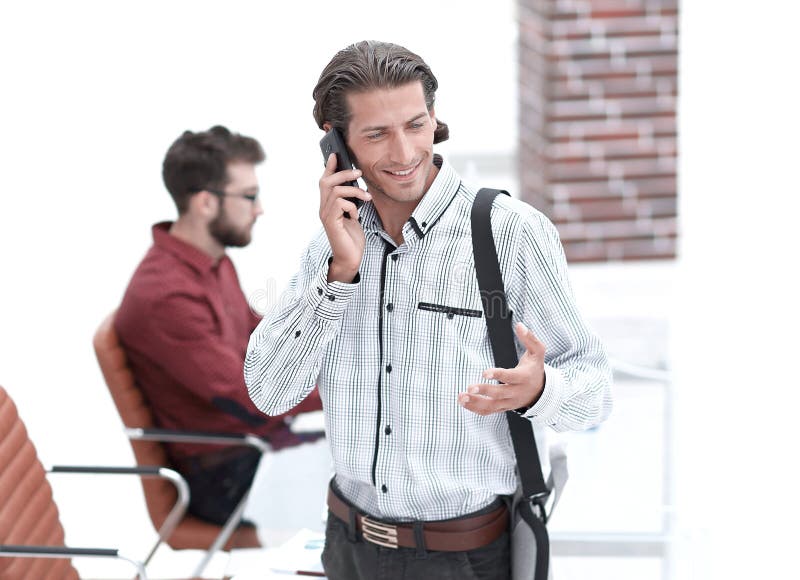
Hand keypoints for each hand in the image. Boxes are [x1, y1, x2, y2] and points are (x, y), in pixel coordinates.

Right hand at [319, 153, 370, 281]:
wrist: (350, 258)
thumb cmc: (352, 237)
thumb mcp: (353, 214)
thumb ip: (351, 201)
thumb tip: (355, 184)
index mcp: (328, 205)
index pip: (325, 181)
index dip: (329, 167)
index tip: (336, 154)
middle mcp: (323, 208)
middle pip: (326, 181)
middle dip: (344, 173)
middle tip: (359, 173)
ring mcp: (326, 215)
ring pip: (335, 191)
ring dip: (354, 191)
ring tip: (366, 198)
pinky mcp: (331, 223)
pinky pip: (340, 204)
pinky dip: (352, 206)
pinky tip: (357, 216)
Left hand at [458, 322, 545, 415]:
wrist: (540, 391)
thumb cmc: (534, 369)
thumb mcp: (537, 352)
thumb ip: (530, 338)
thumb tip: (520, 325)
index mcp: (524, 377)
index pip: (510, 377)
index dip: (498, 375)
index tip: (485, 372)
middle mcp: (516, 392)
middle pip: (500, 394)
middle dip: (484, 391)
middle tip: (470, 387)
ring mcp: (509, 402)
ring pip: (492, 406)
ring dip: (475, 402)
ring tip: (461, 397)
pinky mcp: (502, 407)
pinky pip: (488, 411)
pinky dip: (475, 408)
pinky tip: (463, 402)